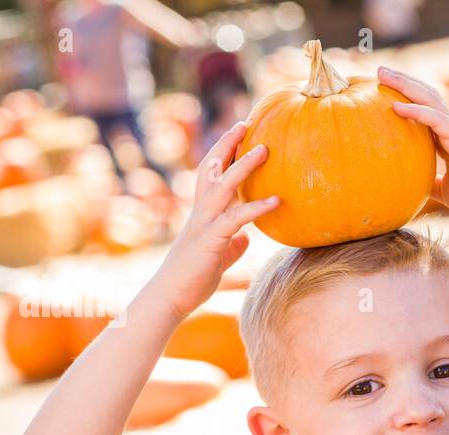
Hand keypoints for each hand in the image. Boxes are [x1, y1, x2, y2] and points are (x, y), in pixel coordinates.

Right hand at [142, 122, 277, 317]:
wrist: (171, 297)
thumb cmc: (194, 278)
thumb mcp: (218, 256)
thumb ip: (232, 242)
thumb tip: (246, 237)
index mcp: (202, 213)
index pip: (210, 174)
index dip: (222, 152)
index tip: (238, 133)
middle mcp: (200, 212)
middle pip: (212, 168)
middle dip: (227, 144)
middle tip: (246, 123)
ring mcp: (204, 223)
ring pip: (223, 186)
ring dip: (243, 166)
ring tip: (265, 150)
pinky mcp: (211, 240)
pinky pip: (236, 219)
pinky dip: (256, 208)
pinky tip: (277, 202)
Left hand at [377, 65, 448, 223]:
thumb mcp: (446, 190)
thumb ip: (432, 183)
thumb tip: (412, 188)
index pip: (426, 110)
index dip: (407, 97)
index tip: (385, 89)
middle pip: (426, 97)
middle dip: (403, 82)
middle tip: (379, 71)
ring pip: (429, 100)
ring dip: (405, 85)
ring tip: (382, 74)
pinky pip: (436, 120)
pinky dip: (416, 111)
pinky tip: (396, 107)